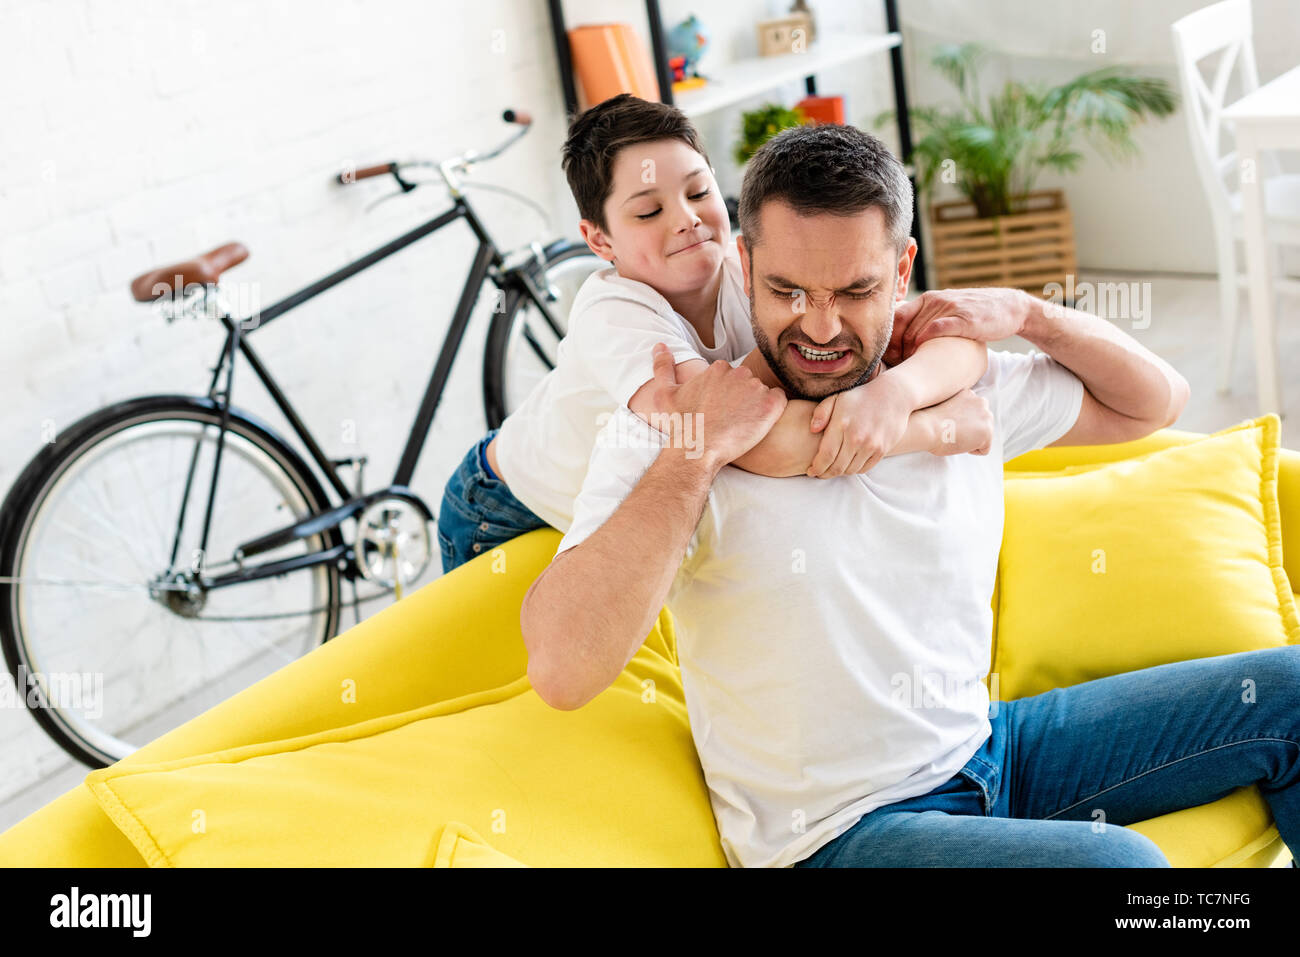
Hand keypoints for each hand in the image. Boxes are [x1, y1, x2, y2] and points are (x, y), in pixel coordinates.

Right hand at [648, 342, 786, 468]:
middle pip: (747, 383)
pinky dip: (772, 411)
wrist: (697, 448)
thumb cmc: (682, 425)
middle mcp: (739, 373)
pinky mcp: (771, 405)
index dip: (725, 395)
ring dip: (755, 406)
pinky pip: (779, 401)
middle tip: (730, 419)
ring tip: (741, 424)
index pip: (730, 377)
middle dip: (741, 398)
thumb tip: (659, 345)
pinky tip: (758, 423)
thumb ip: (663, 367)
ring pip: (762, 392)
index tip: (719, 410)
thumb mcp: (665, 394)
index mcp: (718, 368)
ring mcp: (756, 388)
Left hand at [806, 372, 911, 476]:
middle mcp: (857, 437)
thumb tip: (812, 430)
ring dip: (840, 473)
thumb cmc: (860, 396)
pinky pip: (865, 468)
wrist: (893, 394)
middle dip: (825, 473)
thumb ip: (821, 412)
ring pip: (851, 470)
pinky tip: (848, 465)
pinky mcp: (882, 450)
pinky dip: (855, 469)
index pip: (826, 456)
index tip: (811, 471)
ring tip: (833, 469)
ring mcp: (871, 445)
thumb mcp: (837, 398)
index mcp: (842, 425)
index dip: (817, 468)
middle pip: (837, 467)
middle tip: (820, 474)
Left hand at [885, 288, 1033, 365]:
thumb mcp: (947, 310)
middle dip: (898, 349)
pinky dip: (925, 343)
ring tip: (909, 366)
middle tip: (898, 366)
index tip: (889, 356)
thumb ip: (927, 318)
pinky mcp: (963, 319)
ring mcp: (949, 308)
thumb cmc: (974, 314)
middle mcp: (935, 300)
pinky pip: (936, 330)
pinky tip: (924, 355)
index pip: (896, 316)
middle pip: (904, 327)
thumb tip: (902, 340)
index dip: (889, 338)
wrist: (1009, 307)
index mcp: (928, 299)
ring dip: (910, 352)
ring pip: (917, 331)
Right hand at [926, 388, 993, 455]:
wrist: (926, 427)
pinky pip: (984, 449)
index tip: (951, 428)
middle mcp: (981, 402)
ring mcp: (986, 416)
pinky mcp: (987, 432)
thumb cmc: (928, 422)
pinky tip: (959, 445)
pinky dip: (972, 451)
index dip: (963, 424)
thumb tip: (959, 423)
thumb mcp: (945, 408)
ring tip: (955, 438)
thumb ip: (957, 411)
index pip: (975, 412)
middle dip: (971, 431)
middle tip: (953, 435)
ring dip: (972, 440)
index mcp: (969, 394)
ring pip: (985, 436)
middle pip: (983, 423)